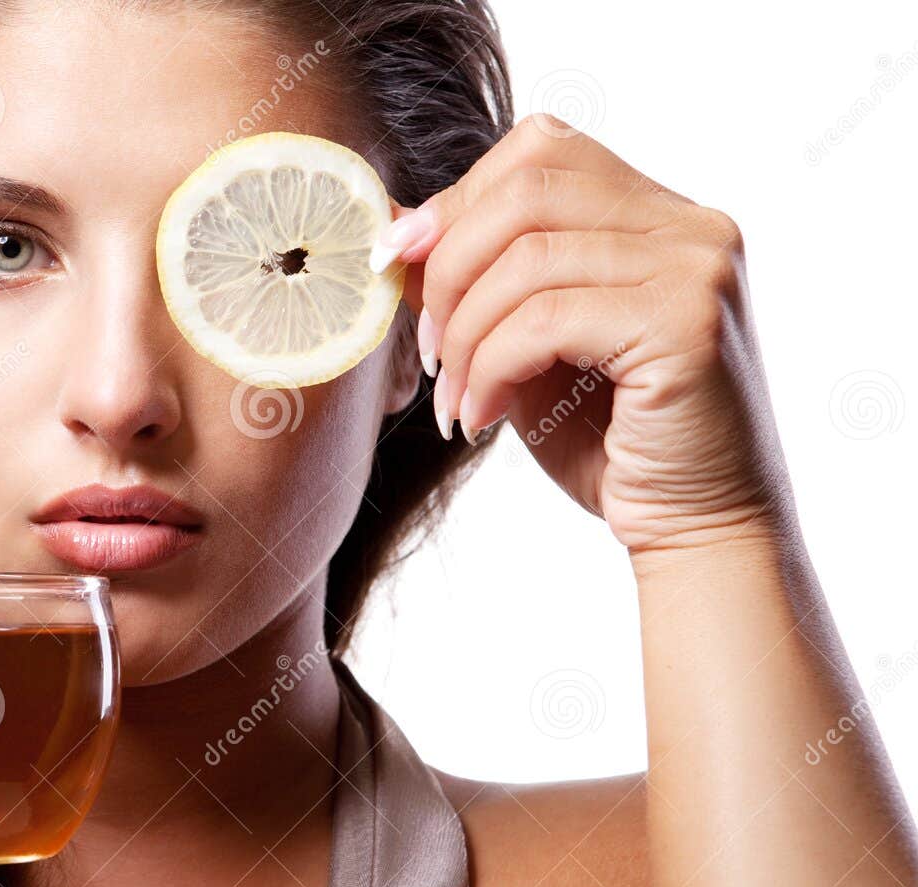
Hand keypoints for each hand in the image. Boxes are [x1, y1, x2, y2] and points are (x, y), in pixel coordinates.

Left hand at [373, 113, 788, 554]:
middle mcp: (690, 225)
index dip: (456, 200)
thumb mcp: (525, 347)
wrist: (694, 530)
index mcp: (658, 215)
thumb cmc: (608, 443)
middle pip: (528, 187)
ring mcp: (697, 267)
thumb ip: (476, 281)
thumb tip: (396, 226)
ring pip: (528, 258)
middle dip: (448, 267)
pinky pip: (547, 318)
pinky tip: (481, 418)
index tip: (398, 262)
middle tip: (431, 349)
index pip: (541, 150)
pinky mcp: (686, 322)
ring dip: (466, 335)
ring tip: (456, 399)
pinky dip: (492, 369)